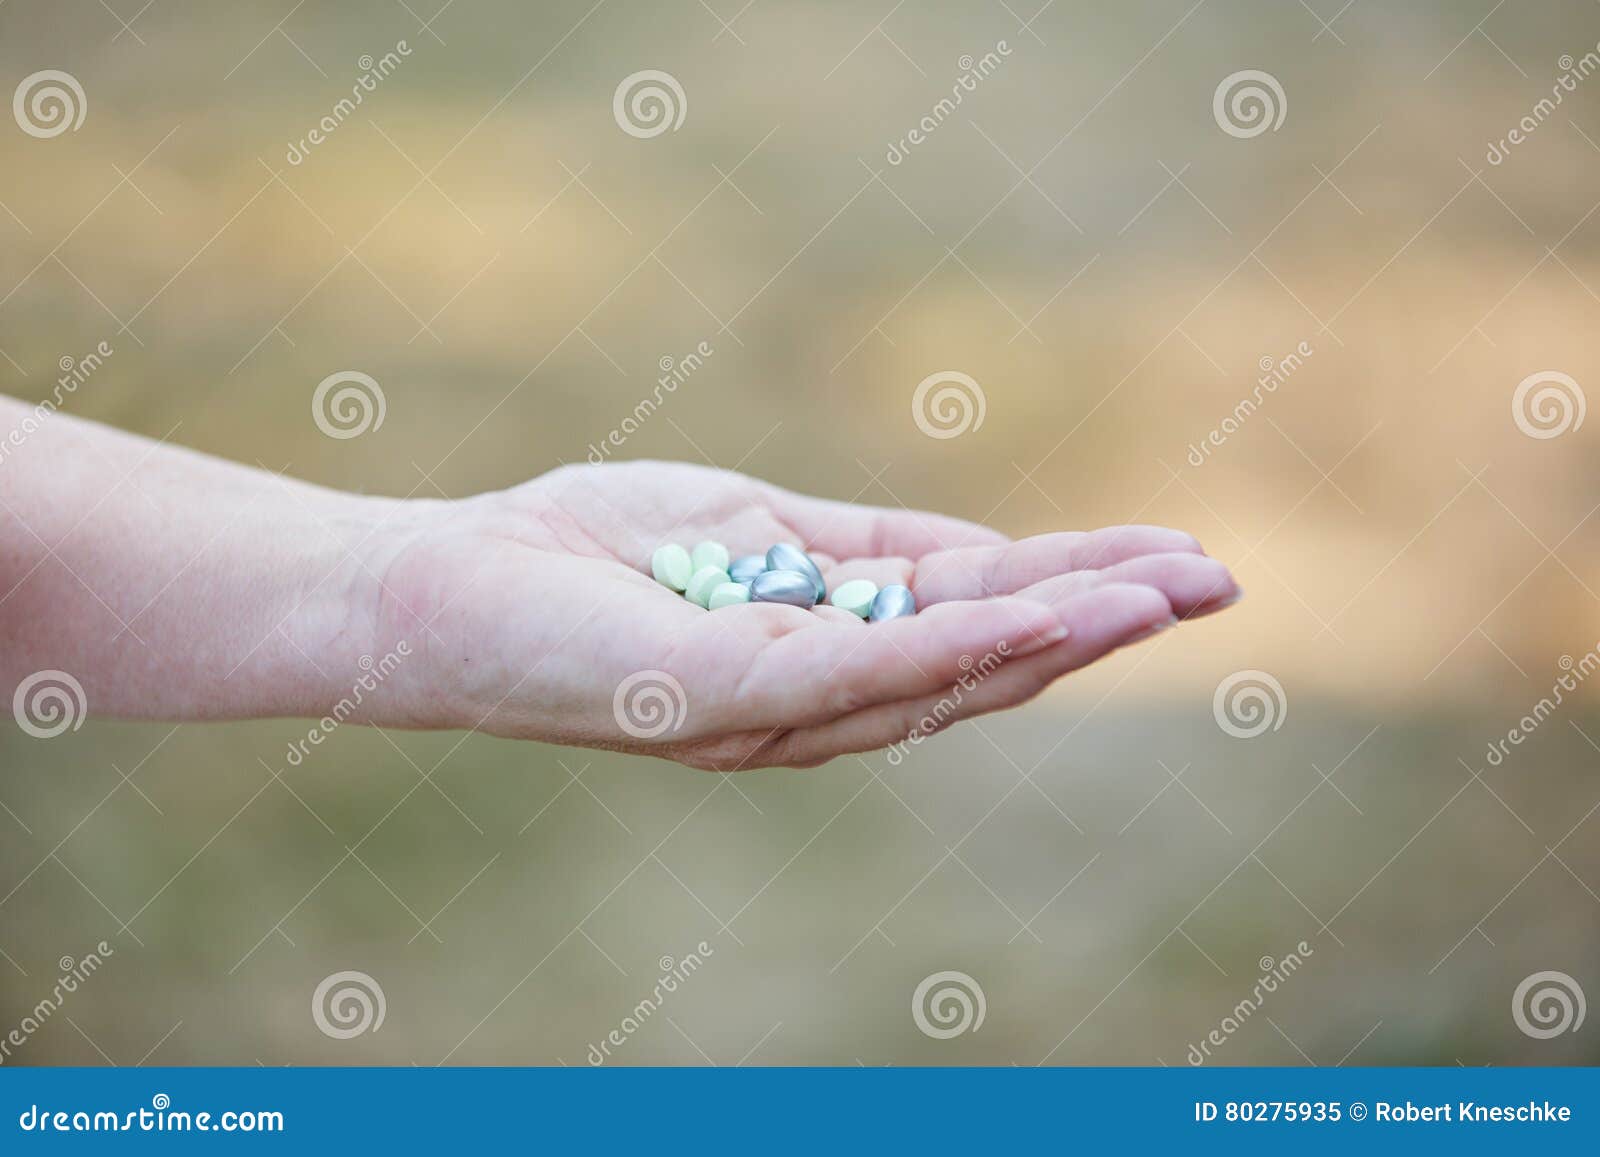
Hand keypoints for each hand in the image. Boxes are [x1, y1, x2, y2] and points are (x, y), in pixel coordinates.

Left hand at [370, 461, 1239, 768]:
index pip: (971, 621)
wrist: (444, 588)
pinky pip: (866, 668)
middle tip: (1218, 580)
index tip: (1170, 554)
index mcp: (826, 654)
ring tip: (1168, 590)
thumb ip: (864, 551)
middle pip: (986, 664)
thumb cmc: (589, 555)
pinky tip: (1049, 612)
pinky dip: (965, 643)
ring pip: (948, 676)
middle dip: (1104, 620)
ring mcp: (777, 710)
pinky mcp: (726, 698)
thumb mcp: (754, 530)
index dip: (1073, 588)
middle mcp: (817, 703)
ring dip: (1064, 633)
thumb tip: (986, 557)